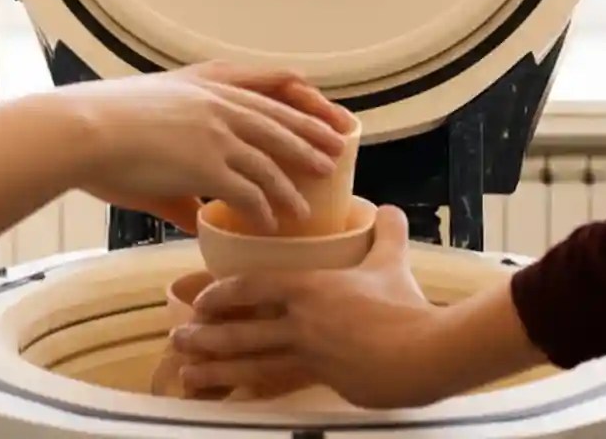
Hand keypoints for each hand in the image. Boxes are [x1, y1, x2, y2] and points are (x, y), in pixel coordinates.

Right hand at [61, 61, 351, 231]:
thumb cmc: (101, 132)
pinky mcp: (206, 164)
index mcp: (205, 85)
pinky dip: (263, 210)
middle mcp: (217, 104)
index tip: (322, 113)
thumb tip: (194, 215)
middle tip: (336, 154)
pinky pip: (248, 192)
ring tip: (306, 206)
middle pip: (279, 123)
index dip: (298, 105)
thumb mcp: (149, 132)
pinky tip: (272, 224)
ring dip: (291, 187)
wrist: (79, 131)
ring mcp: (215, 133)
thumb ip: (180, 172)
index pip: (267, 90)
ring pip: (270, 162)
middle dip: (311, 140)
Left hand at [170, 206, 461, 407]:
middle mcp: (301, 320)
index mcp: (311, 286)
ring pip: (249, 362)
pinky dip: (248, 389)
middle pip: (240, 329)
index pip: (252, 286)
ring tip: (187, 374)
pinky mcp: (322, 380)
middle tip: (178, 338)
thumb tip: (388, 211)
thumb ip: (386, 235)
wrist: (427, 353)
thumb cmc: (406, 305)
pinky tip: (230, 396)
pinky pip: (275, 384)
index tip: (202, 300)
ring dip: (214, 367)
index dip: (222, 293)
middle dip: (204, 335)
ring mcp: (309, 354)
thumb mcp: (392, 262)